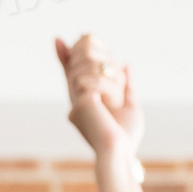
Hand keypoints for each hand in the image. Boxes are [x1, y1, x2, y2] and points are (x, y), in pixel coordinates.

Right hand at [54, 34, 142, 156]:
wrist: (119, 153)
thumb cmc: (124, 138)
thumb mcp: (130, 106)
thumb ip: (126, 86)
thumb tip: (126, 64)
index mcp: (84, 100)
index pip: (72, 71)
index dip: (66, 54)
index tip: (62, 38)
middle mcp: (75, 99)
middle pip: (80, 61)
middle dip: (100, 55)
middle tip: (117, 71)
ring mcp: (75, 100)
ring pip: (86, 64)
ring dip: (108, 72)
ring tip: (117, 96)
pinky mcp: (79, 101)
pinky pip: (92, 78)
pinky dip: (109, 86)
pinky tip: (111, 102)